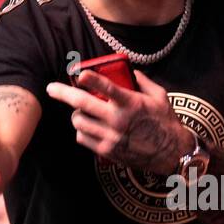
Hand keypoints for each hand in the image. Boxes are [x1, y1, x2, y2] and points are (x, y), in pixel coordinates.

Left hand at [45, 68, 186, 173]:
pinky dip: (81, 130)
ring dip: (75, 114)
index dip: (91, 79)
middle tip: (51, 88)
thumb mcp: (159, 96)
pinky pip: (82, 138)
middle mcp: (118, 120)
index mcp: (131, 103)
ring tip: (80, 110)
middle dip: (63, 94)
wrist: (171, 153)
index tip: (79, 73)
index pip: (107, 88)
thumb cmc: (165, 121)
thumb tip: (128, 69)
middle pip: (83, 105)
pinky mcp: (107, 151)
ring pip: (79, 122)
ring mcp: (111, 137)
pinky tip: (88, 126)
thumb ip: (142, 80)